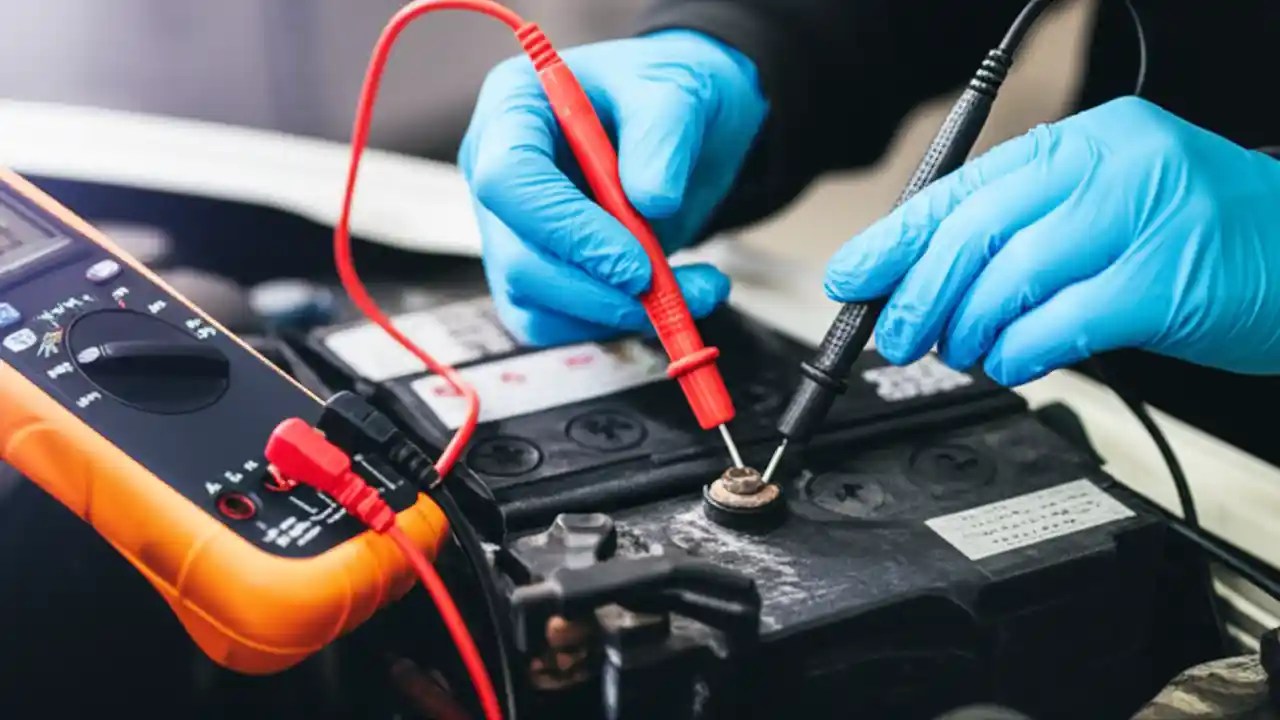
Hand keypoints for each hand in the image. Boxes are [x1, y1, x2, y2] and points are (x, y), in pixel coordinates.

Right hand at [459, 30, 766, 344]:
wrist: (684, 126)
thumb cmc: (667, 93)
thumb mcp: (679, 92)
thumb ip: (663, 138)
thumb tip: (651, 200)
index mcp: (514, 110)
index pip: (509, 182)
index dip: (568, 231)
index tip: (636, 263)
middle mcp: (496, 171)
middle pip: (517, 258)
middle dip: (597, 290)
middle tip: (671, 292)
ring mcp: (511, 228)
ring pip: (534, 302)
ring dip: (614, 314)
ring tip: (695, 292)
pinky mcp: (536, 270)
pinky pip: (555, 322)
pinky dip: (614, 323)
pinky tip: (670, 301)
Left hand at [824, 97, 1279, 384]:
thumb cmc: (1200, 232)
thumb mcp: (1105, 205)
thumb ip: (1024, 225)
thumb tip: (923, 274)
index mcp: (1082, 142)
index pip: (960, 188)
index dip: (895, 240)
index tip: (853, 277)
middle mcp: (1108, 167)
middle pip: (974, 235)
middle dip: (919, 296)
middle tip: (898, 335)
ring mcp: (1139, 221)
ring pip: (1008, 282)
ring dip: (967, 331)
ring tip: (962, 351)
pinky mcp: (1162, 283)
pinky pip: (1058, 326)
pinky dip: (1018, 353)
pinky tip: (1011, 362)